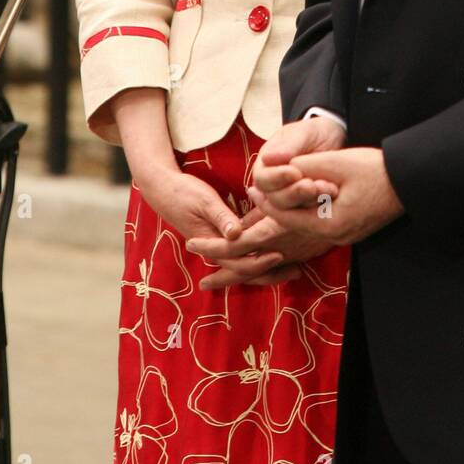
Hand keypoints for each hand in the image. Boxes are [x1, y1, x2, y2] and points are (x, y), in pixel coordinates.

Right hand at [131, 165, 288, 279]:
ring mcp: (221, 246)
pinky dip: (262, 255)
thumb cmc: (184, 192)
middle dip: (272, 273)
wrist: (164, 190)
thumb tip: (236, 234)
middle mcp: (218, 250)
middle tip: (299, 271)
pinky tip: (282, 251)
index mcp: (213, 244)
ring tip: (296, 267)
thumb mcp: (204, 201)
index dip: (260, 262)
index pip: (239, 263)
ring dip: (270, 268)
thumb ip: (221, 217)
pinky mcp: (225, 238)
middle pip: (247, 271)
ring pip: (248, 265)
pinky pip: (246, 253)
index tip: (280, 255)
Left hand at [188, 147, 404, 273]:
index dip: (237, 227)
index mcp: (319, 226)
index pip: (267, 228)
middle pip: (264, 254)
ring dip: (247, 265)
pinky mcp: (334, 235)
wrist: (411, 182)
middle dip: (228, 259)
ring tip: (218, 275)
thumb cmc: (375, 171)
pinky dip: (273, 257)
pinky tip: (262, 259)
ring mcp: (329, 240)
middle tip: (193, 258)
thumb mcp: (335, 164)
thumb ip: (298, 170)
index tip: (210, 229)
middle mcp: (321, 239)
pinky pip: (297, 249)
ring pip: (279, 257)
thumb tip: (265, 173)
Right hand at [243, 116, 345, 227]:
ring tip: (328, 188)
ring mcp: (291, 197)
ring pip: (291, 211)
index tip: (295, 172)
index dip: (277, 178)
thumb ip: (288, 145)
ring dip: (309, 201)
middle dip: (294, 193)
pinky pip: (310, 214)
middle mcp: (274, 185)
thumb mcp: (304, 132)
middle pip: (275, 199)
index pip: (262, 180)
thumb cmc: (315, 133)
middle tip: (312, 185)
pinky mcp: (307, 206)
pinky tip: (333, 194)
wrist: (335, 140)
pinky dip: (321, 206)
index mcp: (266, 166)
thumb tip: (268, 158)